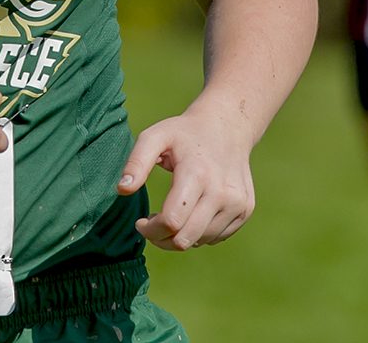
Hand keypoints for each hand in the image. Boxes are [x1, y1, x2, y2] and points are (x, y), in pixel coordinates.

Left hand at [116, 107, 256, 250]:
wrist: (227, 126)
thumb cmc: (184, 133)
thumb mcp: (155, 136)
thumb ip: (136, 162)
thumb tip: (122, 190)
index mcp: (197, 173)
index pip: (172, 221)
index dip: (150, 230)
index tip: (140, 222)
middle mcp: (222, 191)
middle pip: (185, 238)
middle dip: (161, 239)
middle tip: (151, 226)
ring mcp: (238, 202)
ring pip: (200, 241)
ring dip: (180, 236)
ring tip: (171, 216)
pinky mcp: (245, 209)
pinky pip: (216, 237)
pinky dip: (199, 232)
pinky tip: (191, 212)